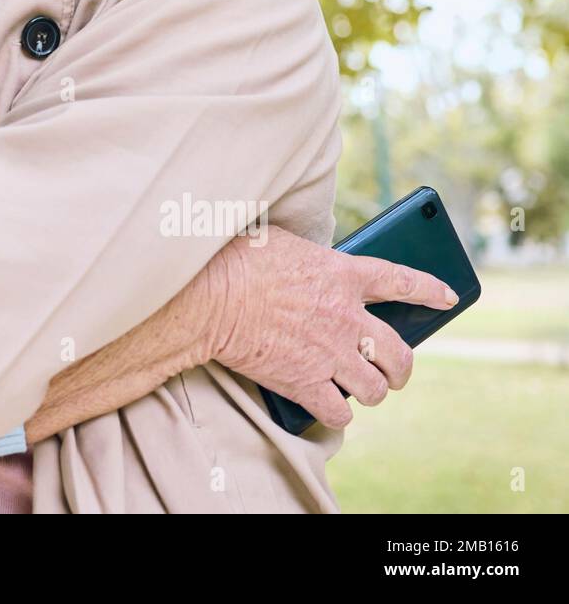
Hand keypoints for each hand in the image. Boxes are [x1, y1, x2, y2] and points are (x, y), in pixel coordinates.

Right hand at [209, 229, 458, 428]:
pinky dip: (335, 412)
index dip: (428, 290)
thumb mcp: (283, 243)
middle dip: (401, 367)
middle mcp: (345, 316)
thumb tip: (312, 267)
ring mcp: (329, 353)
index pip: (400, 281)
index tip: (447, 298)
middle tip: (391, 371)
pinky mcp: (305, 382)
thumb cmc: (235, 260)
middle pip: (399, 352)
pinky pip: (339, 412)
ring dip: (370, 390)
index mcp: (341, 274)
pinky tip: (326, 405)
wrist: (209, 296)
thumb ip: (311, 260)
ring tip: (357, 389)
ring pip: (375, 388)